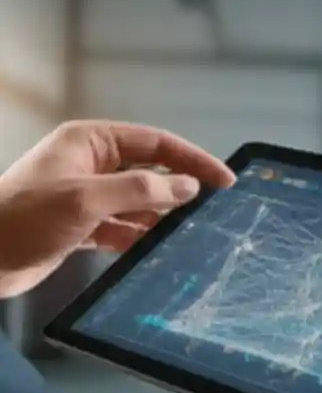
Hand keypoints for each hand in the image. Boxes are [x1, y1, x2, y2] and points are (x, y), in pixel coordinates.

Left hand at [0, 120, 235, 297]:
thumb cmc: (25, 218)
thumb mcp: (86, 199)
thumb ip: (141, 190)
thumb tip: (188, 186)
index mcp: (90, 142)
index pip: (155, 142)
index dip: (193, 159)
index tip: (224, 180)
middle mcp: (91, 163)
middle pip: (150, 169)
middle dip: (181, 187)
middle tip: (216, 208)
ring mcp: (86, 195)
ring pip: (139, 200)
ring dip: (163, 215)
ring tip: (194, 232)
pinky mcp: (81, 225)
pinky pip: (124, 226)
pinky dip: (141, 236)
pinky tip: (159, 250)